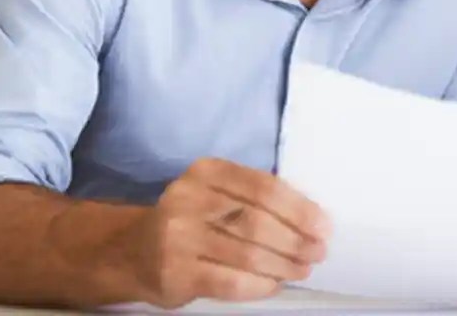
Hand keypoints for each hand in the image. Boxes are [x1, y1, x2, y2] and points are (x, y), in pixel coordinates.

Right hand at [127, 157, 331, 308]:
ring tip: (302, 269)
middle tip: (318, 252)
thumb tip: (312, 221)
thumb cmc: (192, 220)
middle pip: (258, 222)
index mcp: (206, 172)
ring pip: (247, 254)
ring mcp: (178, 238)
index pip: (264, 188)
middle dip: (296, 240)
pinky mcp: (175, 273)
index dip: (300, 209)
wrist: (132, 251)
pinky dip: (260, 285)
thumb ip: (255, 198)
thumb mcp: (216, 193)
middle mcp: (188, 199)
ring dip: (284, 265)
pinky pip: (230, 282)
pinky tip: (274, 284)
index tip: (324, 227)